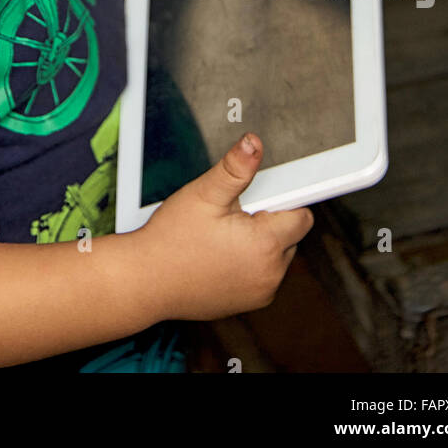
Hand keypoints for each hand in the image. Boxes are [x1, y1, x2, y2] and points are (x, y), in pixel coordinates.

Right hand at [138, 132, 313, 320]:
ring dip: (259, 242)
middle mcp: (270, 275)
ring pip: (276, 255)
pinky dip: (248, 262)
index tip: (265, 192)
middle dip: (267, 219)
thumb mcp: (204, 194)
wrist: (145, 282)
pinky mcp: (247, 303)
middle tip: (230, 214)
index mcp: (266, 246)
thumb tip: (254, 144)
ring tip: (221, 235)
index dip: (284, 198)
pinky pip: (261, 274)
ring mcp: (260, 293)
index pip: (302, 216)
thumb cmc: (171, 240)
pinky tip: (218, 254)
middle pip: (290, 235)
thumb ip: (235, 168)